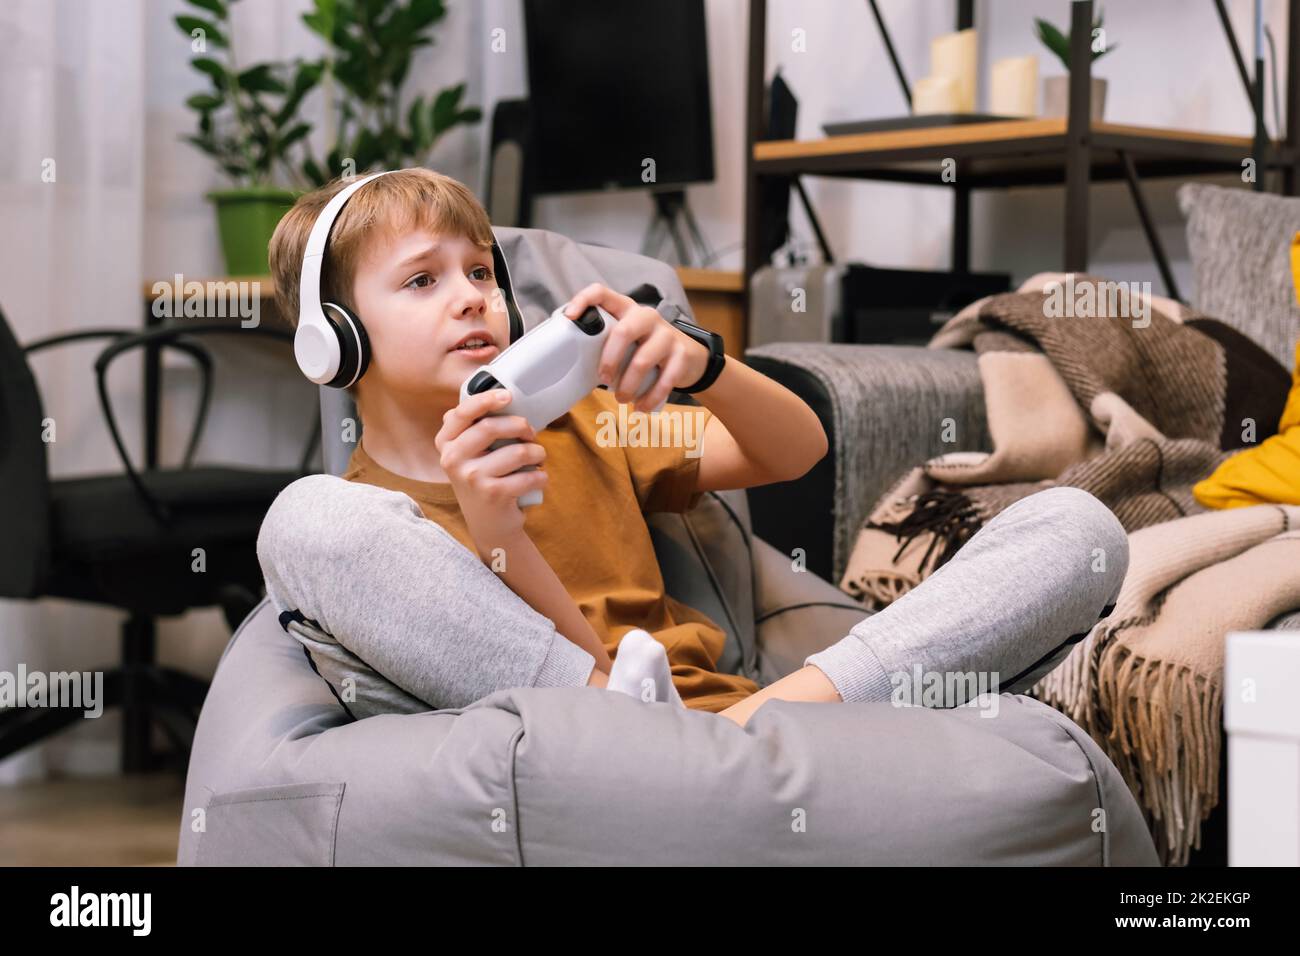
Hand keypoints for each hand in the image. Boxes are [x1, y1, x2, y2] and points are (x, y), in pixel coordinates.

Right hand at [435, 388, 546, 546]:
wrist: (489, 523)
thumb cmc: (485, 478)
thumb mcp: (470, 452)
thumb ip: (474, 426)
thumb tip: (499, 393)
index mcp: (446, 443)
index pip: (462, 413)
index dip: (486, 400)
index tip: (508, 396)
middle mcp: (452, 460)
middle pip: (491, 427)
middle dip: (521, 426)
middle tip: (531, 434)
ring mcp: (471, 478)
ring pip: (517, 451)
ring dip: (538, 452)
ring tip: (538, 457)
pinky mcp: (492, 494)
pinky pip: (529, 475)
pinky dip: (541, 475)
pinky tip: (538, 478)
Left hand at [562, 283, 709, 412]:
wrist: (689, 357)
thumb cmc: (645, 349)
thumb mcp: (627, 339)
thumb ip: (606, 343)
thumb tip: (573, 364)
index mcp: (626, 309)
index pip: (603, 293)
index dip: (584, 300)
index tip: (570, 317)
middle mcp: (647, 317)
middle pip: (624, 331)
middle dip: (610, 359)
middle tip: (603, 379)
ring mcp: (667, 334)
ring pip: (642, 361)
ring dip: (628, 386)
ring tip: (621, 398)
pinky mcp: (682, 354)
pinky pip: (664, 380)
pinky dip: (649, 398)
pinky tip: (641, 406)